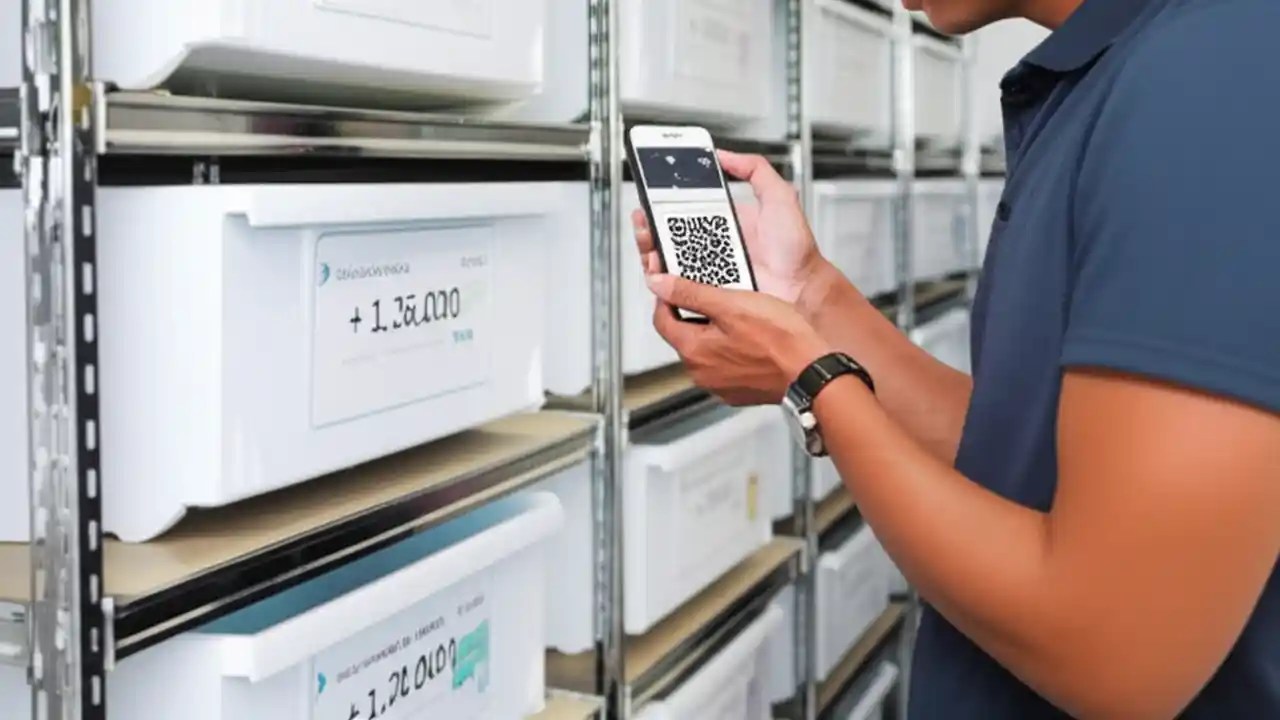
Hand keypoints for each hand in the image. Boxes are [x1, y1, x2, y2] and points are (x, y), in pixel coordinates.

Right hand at [632, 150, 828, 303]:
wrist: (802, 288)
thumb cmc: (796, 250)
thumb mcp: (780, 196)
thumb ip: (755, 169)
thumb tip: (724, 154)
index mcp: (724, 222)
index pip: (685, 209)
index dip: (664, 201)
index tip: (651, 192)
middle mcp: (712, 246)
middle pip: (668, 234)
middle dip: (649, 224)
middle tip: (643, 217)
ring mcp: (707, 271)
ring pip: (666, 260)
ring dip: (650, 248)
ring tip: (647, 239)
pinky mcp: (707, 294)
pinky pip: (676, 286)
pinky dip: (661, 278)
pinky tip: (657, 267)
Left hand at [647, 273, 830, 404]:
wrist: (811, 373)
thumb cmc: (779, 339)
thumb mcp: (731, 303)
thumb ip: (690, 292)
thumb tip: (657, 283)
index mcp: (693, 350)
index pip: (661, 320)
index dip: (667, 297)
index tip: (677, 284)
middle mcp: (700, 373)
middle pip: (683, 336)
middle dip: (695, 315)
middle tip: (719, 297)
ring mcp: (719, 386)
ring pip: (705, 351)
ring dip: (715, 333)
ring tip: (741, 317)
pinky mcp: (738, 392)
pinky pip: (724, 366)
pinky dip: (731, 351)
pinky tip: (752, 340)